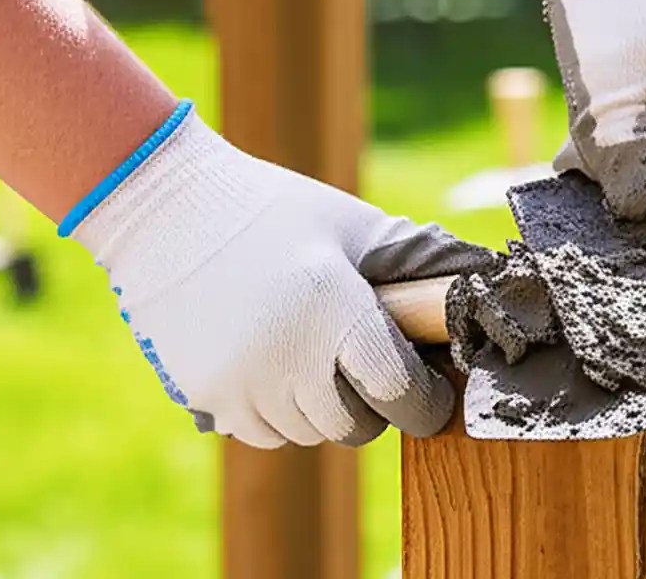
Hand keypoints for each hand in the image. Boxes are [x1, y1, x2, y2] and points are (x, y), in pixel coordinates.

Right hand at [71, 105, 494, 447]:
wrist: (166, 210)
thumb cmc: (273, 211)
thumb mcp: (351, 225)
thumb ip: (414, 265)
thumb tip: (478, 289)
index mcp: (333, 310)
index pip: (398, 394)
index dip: (424, 402)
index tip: (428, 395)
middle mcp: (286, 358)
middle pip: (355, 427)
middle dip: (371, 404)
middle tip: (362, 365)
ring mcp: (240, 384)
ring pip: (308, 434)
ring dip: (321, 409)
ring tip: (311, 354)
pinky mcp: (205, 396)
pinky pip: (262, 431)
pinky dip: (277, 411)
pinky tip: (271, 362)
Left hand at [527, 0, 645, 221]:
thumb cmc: (609, 14)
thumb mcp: (609, 99)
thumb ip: (626, 161)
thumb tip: (639, 214)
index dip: (633, 195)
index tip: (589, 198)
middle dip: (620, 170)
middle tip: (572, 174)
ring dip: (607, 145)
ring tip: (571, 145)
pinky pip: (638, 105)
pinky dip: (606, 118)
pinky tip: (577, 121)